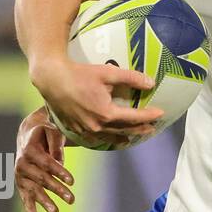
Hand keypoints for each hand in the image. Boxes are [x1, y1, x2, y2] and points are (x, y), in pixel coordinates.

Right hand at [15, 106, 75, 211]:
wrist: (27, 137)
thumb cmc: (44, 135)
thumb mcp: (52, 131)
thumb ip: (56, 144)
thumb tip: (60, 160)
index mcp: (29, 149)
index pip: (46, 163)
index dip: (59, 172)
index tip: (72, 181)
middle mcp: (22, 163)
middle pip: (42, 179)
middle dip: (57, 189)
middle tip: (72, 200)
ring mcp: (20, 175)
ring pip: (34, 190)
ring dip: (45, 202)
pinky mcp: (21, 184)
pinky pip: (25, 198)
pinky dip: (30, 209)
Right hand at [32, 56, 162, 142]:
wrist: (51, 78)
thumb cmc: (79, 73)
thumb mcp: (107, 73)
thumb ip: (131, 78)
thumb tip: (151, 83)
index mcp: (107, 113)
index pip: (134, 117)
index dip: (149, 116)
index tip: (161, 114)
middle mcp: (97, 126)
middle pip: (124, 130)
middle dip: (140, 129)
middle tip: (152, 128)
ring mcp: (85, 130)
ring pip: (109, 137)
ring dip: (123, 136)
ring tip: (133, 136)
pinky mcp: (75, 129)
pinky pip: (94, 138)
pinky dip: (105, 138)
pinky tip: (108, 136)